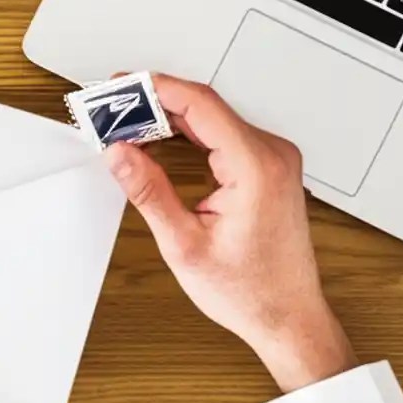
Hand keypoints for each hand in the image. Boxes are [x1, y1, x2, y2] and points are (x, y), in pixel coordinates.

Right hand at [103, 74, 356, 391]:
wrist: (290, 318)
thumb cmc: (252, 292)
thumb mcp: (185, 244)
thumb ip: (149, 191)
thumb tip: (121, 154)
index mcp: (256, 167)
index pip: (200, 103)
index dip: (155, 88)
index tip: (122, 85)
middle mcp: (272, 155)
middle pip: (205, 106)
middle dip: (155, 102)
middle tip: (112, 107)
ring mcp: (273, 159)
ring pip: (212, 118)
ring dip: (169, 116)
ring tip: (127, 123)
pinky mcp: (268, 167)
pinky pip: (224, 134)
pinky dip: (189, 132)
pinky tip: (160, 136)